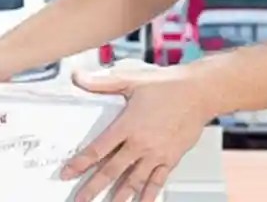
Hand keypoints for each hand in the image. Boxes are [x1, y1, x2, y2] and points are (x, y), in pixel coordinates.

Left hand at [60, 65, 210, 201]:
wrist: (200, 92)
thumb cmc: (168, 85)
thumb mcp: (132, 79)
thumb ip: (102, 82)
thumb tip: (78, 77)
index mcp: (127, 125)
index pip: (98, 149)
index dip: (80, 163)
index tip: (67, 173)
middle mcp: (140, 144)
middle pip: (111, 171)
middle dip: (93, 188)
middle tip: (81, 199)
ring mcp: (156, 154)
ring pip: (133, 181)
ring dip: (118, 197)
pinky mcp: (171, 159)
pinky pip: (157, 182)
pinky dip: (148, 195)